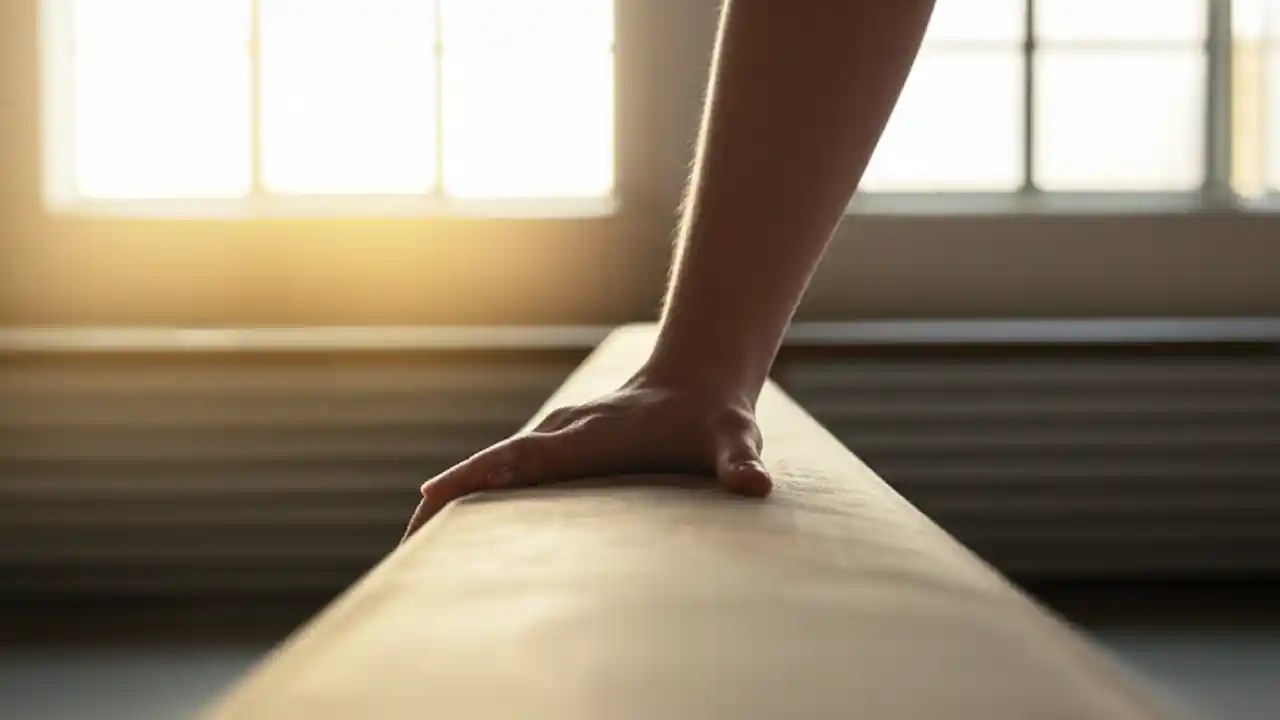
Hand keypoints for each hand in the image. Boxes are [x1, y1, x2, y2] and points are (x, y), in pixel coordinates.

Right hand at [401, 372, 772, 540]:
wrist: (699, 375)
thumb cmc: (714, 416)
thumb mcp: (733, 438)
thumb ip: (741, 462)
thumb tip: (755, 485)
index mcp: (593, 437)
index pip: (528, 459)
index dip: (484, 477)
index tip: (437, 498)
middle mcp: (566, 433)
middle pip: (495, 466)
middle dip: (452, 499)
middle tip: (409, 544)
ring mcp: (558, 437)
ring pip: (494, 467)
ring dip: (455, 500)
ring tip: (416, 546)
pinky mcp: (558, 445)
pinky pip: (506, 470)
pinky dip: (476, 492)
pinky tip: (456, 523)